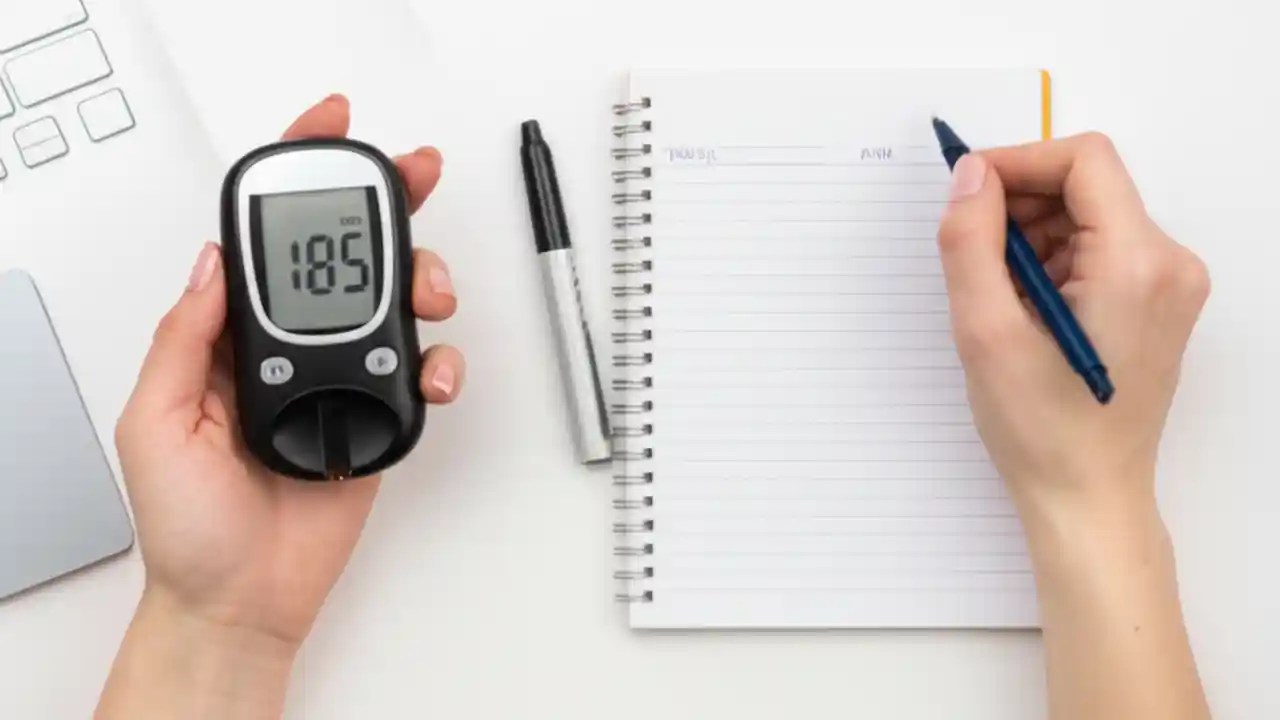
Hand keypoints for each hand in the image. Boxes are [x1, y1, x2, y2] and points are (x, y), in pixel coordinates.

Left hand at [99, 95, 463, 718]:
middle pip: (348, 257)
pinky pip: (422, 371)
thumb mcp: (154, 424)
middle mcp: (292, 349)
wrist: (243, 600)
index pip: (268, 242)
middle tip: (414, 175)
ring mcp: (341, 379)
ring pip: (397, 304)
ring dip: (424, 281)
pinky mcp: (380, 416)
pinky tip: (432, 372)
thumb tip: (213, 264)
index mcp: (231, 339)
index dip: (298, 182)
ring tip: (429, 294)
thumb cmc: (188, 528)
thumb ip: (184, 340)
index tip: (327, 131)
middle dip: (386, 206)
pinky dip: (442, 363)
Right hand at [936, 133, 1208, 517]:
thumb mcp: (985, 331)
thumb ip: (971, 241)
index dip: (1018, 162)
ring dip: (1032, 239)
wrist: (1088, 498)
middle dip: (1020, 206)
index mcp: (1138, 263)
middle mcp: (1170, 264)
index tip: (966, 192)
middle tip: (972, 257)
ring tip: (999, 298)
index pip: (1084, 160)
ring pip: (1088, 217)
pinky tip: (1024, 311)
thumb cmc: (1040, 429)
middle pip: (1087, 187)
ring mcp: (1170, 285)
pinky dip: (1052, 262)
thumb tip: (971, 174)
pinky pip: (1098, 250)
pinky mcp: (1156, 302)